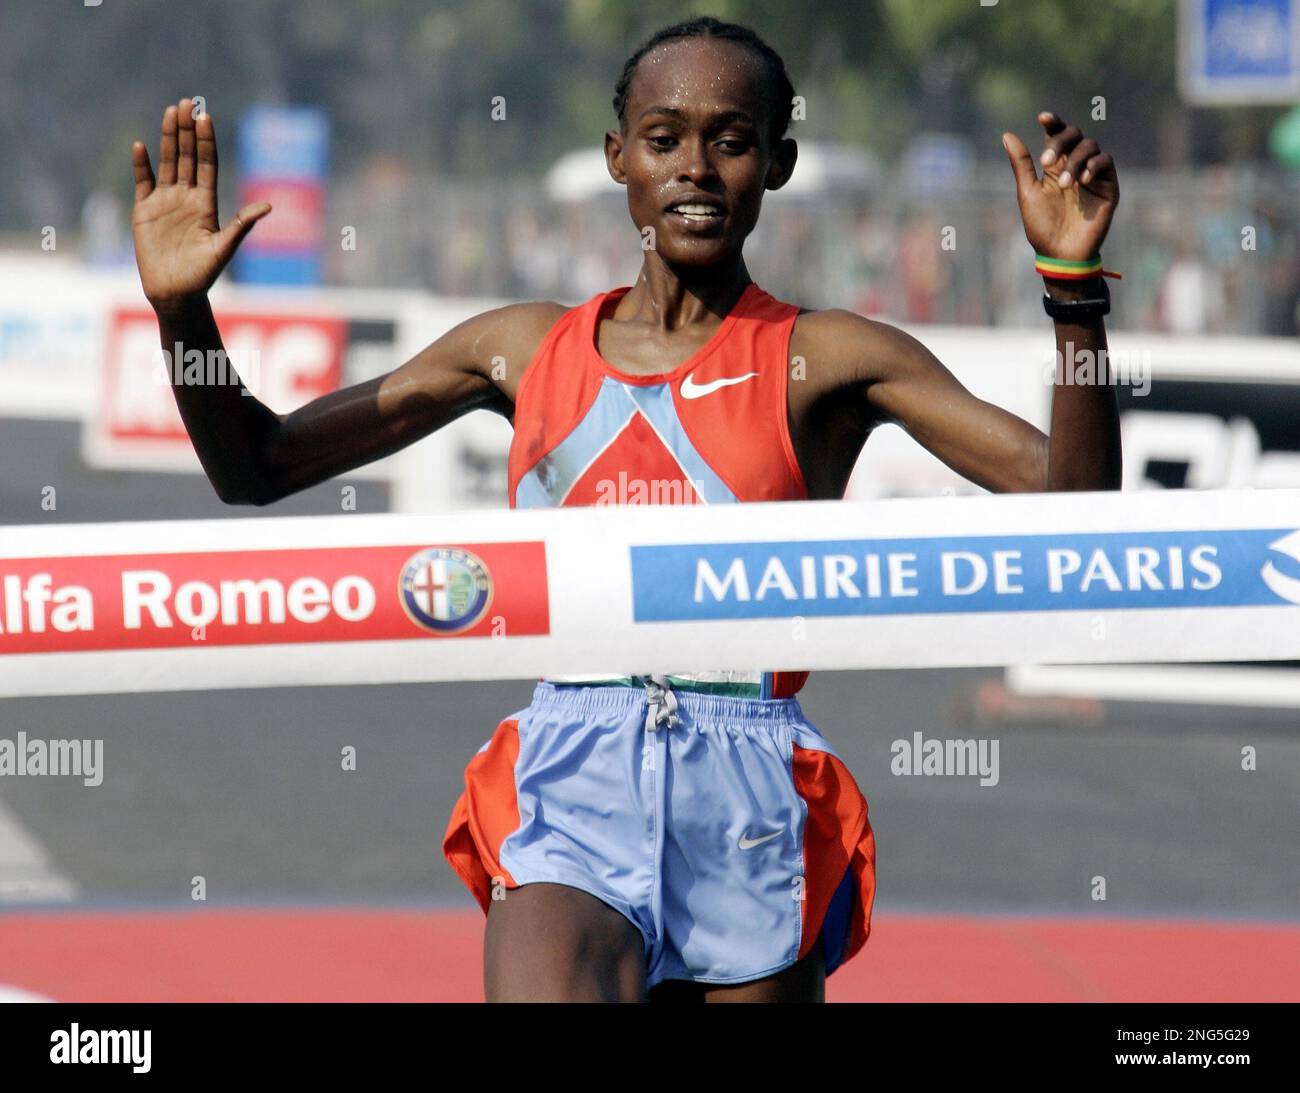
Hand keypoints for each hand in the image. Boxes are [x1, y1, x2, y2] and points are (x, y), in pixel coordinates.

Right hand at [131, 97, 270, 310]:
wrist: (175, 293)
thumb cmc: (203, 275)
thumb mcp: (224, 248)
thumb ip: (242, 225)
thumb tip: (268, 206)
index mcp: (207, 203)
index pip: (207, 164)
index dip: (206, 141)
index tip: (205, 117)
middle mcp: (187, 198)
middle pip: (187, 157)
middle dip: (187, 130)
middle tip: (186, 103)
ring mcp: (165, 202)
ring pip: (167, 163)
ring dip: (167, 138)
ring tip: (170, 112)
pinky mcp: (144, 210)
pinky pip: (143, 182)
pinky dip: (141, 164)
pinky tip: (141, 145)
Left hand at [1002, 112, 1118, 261]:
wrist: (1060, 254)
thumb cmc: (1041, 226)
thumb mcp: (1027, 193)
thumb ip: (1021, 164)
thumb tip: (1007, 135)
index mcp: (1054, 166)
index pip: (1056, 135)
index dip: (1053, 123)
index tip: (1043, 118)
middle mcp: (1074, 165)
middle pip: (1074, 135)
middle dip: (1061, 141)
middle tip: (1046, 161)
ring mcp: (1093, 175)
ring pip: (1090, 146)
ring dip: (1075, 160)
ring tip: (1064, 185)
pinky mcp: (1108, 186)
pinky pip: (1107, 162)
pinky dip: (1095, 166)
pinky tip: (1083, 181)